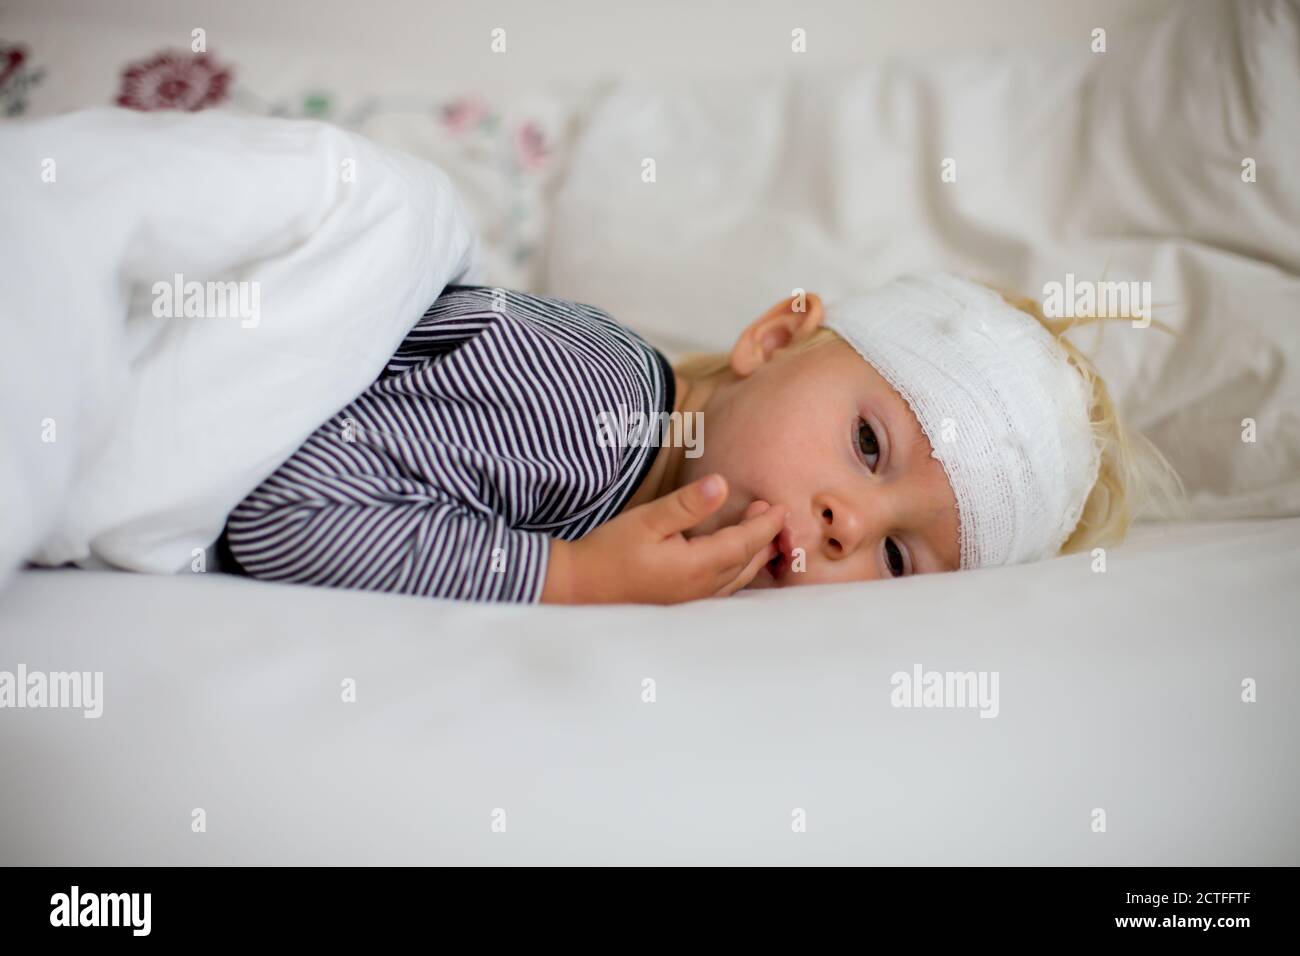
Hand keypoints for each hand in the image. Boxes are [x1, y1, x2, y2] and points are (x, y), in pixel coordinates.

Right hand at [541, 474, 786, 604]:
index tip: (779, 507)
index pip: (743, 543)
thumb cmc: (609, 551)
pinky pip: (722, 589)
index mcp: (696, 566)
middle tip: (772, 513)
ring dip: (752, 557)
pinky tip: (733, 563)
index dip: (764, 525)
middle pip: (745, 562)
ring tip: (762, 537)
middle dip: (763, 538)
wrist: (578, 588)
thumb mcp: (647, 519)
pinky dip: (737, 572)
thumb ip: (687, 504)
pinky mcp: (680, 605)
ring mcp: (691, 601)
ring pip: (736, 579)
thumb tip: (721, 484)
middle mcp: (700, 588)